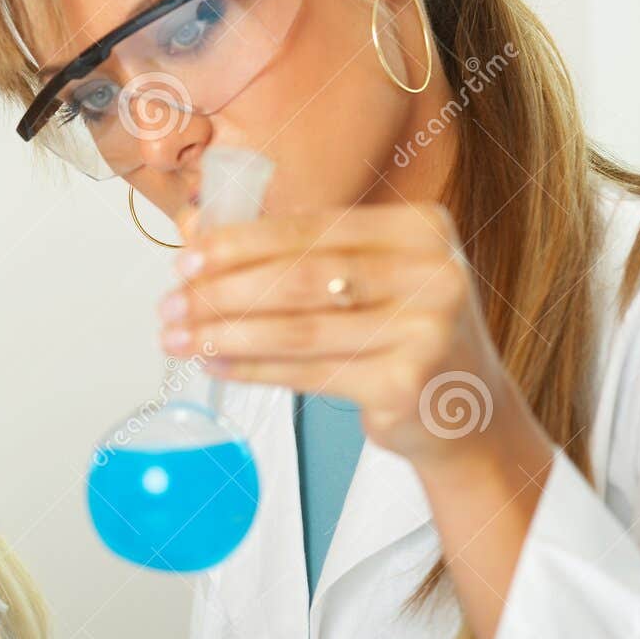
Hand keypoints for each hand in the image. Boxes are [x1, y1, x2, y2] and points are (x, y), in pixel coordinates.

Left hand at [160, 202, 546, 475]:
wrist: (467, 411)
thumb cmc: (403, 332)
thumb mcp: (365, 278)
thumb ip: (289, 251)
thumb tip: (195, 229)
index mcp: (421, 227)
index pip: (313, 226)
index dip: (242, 241)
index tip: (187, 256)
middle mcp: (433, 273)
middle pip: (302, 276)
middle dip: (224, 290)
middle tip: (172, 301)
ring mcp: (425, 330)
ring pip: (299, 328)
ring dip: (225, 332)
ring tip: (179, 336)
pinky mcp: (406, 384)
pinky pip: (308, 372)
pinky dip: (252, 367)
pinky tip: (216, 362)